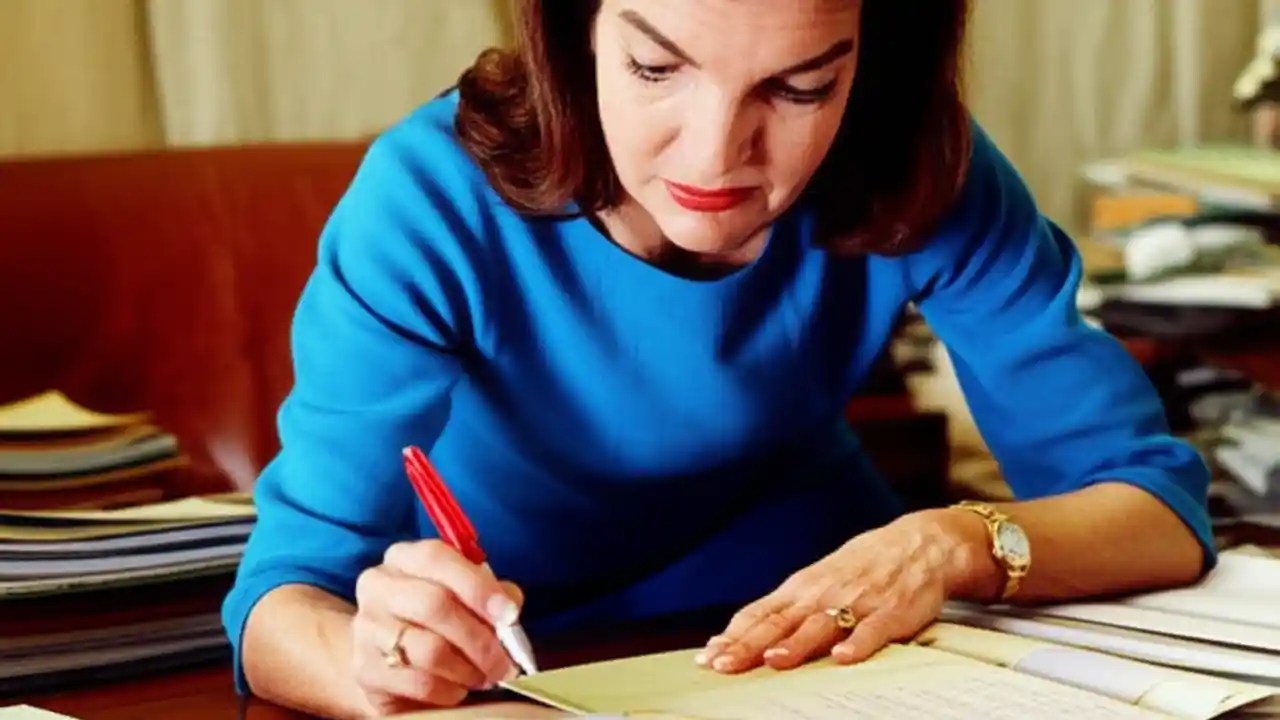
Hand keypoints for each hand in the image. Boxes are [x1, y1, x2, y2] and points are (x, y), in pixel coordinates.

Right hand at [350, 539, 523, 714]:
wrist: (385, 658)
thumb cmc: (433, 620)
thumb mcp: (462, 595)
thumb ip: (489, 593)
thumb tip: (510, 605)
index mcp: (403, 557)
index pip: (437, 558)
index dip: (478, 587)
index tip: (509, 614)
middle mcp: (378, 586)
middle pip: (434, 605)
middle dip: (479, 637)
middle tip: (505, 661)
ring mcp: (367, 628)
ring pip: (429, 649)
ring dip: (468, 668)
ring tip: (484, 677)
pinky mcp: (366, 669)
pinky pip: (420, 682)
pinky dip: (450, 690)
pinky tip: (459, 689)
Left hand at [696, 509, 990, 673]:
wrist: (918, 543)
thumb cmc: (861, 568)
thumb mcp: (816, 581)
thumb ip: (783, 609)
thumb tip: (739, 633)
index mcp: (801, 588)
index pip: (759, 614)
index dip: (733, 636)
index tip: (708, 658)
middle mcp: (822, 594)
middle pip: (780, 623)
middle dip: (750, 645)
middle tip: (725, 665)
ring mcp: (856, 603)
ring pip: (820, 625)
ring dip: (797, 644)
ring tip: (774, 661)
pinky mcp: (891, 612)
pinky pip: (872, 630)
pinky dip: (858, 644)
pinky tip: (844, 658)